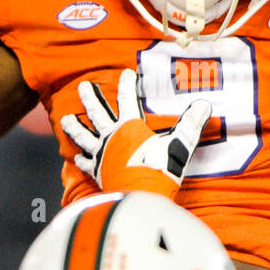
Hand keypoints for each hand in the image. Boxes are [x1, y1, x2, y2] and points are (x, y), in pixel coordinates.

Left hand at [60, 69, 211, 198]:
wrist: (140, 196)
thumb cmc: (160, 168)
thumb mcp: (179, 144)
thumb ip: (190, 124)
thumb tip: (204, 104)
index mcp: (129, 127)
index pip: (128, 100)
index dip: (128, 85)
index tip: (126, 72)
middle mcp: (112, 137)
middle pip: (98, 113)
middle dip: (91, 98)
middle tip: (83, 85)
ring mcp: (102, 155)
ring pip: (84, 137)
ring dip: (75, 127)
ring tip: (64, 119)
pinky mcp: (98, 173)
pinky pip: (86, 164)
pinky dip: (82, 160)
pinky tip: (77, 157)